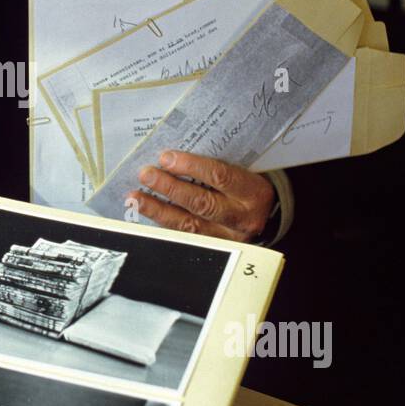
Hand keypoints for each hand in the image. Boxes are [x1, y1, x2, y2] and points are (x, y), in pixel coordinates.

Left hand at [126, 150, 274, 242]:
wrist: (268, 216)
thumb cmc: (249, 186)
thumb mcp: (244, 171)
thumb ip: (217, 164)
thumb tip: (172, 156)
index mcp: (253, 192)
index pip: (220, 177)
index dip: (191, 166)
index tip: (166, 157)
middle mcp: (242, 218)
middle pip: (202, 203)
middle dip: (170, 188)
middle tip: (146, 174)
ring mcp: (228, 237)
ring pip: (189, 224)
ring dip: (158, 209)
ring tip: (136, 196)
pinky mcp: (214, 248)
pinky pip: (185, 236)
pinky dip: (163, 223)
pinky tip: (146, 212)